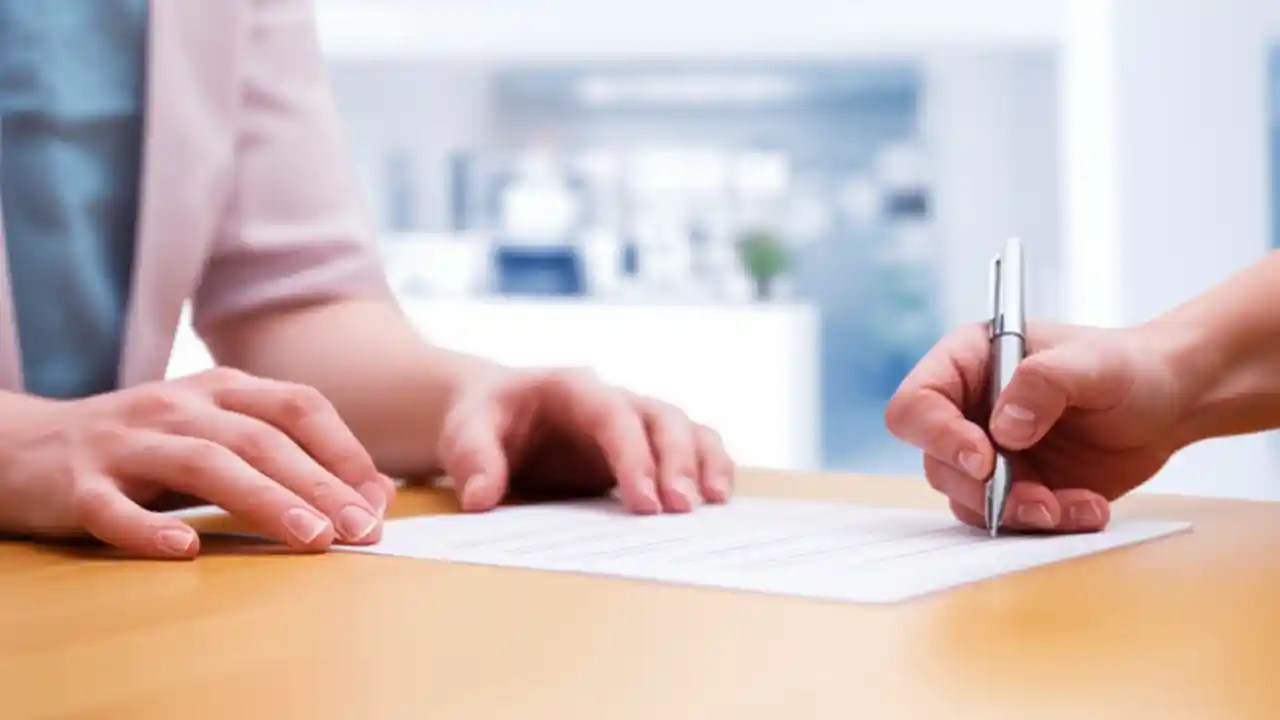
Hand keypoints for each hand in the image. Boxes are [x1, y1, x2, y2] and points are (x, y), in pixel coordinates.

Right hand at [0, 368, 395, 557]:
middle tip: (364, 531)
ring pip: (202, 464)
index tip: (380, 501)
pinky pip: (113, 508)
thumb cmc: (144, 447)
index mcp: (220, 389)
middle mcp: (178, 406)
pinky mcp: (75, 483)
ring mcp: (126, 442)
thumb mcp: (215, 433)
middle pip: (261, 439)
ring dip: (264, 500)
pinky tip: (187, 550)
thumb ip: (286, 454)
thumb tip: (374, 495)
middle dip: (320, 484)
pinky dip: (149, 530)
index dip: (345, 451)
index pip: (298, 407)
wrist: (21, 443)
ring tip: (311, 538)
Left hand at [437, 369, 734, 512]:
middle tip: (681, 510)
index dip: (633, 455)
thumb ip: (473, 459)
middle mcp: (612, 400)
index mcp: (571, 387)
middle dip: (677, 462)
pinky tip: (718, 502)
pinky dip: (708, 468)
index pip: (613, 415)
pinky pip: (689, 448)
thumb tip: (482, 498)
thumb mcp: (463, 432)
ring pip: (685, 429)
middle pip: (661, 418)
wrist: (491, 412)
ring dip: (704, 463)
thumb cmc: (481, 419)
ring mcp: (632, 423)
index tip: (645, 502)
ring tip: (714, 504)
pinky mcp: (642, 449)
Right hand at [885, 323, 1186, 532]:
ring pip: (970, 501)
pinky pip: (1009, 521)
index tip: (983, 458)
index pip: (916, 404)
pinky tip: (1089, 509)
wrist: (1168, 404)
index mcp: (968, 365)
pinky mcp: (1016, 490)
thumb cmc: (1128, 366)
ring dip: (1018, 512)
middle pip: (937, 463)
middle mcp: (967, 411)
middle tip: (1038, 497)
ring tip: (1073, 506)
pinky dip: (1048, 524)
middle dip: (984, 489)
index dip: (936, 435)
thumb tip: (1003, 430)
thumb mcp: (1093, 362)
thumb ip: (1044, 382)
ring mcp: (989, 455)